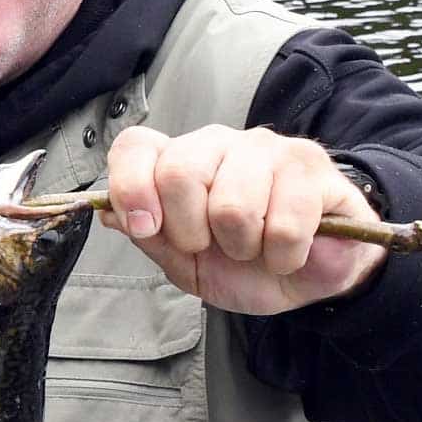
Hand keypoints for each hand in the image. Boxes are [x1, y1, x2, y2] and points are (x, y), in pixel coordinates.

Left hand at [103, 125, 384, 314]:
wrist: (308, 277)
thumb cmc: (243, 264)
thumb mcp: (184, 262)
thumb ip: (148, 235)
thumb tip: (108, 213)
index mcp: (179, 161)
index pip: (135, 146)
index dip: (130, 187)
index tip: (146, 228)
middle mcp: (220, 144)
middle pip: (179, 174)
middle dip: (191, 232)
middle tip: (213, 246)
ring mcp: (268, 149)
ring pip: (232, 205)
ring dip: (242, 246)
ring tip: (255, 247)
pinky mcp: (313, 167)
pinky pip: (284, 224)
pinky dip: (283, 256)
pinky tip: (288, 251)